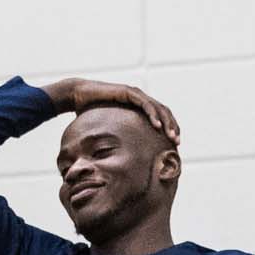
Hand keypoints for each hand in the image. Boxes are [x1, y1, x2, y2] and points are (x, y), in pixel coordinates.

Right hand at [40, 77, 179, 144]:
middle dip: (172, 127)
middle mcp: (140, 99)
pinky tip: (158, 125)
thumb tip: (114, 161)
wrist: (76, 96)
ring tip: (171, 136)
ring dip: (167, 122)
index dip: (168, 129)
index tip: (173, 144)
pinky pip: (145, 104)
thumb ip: (115, 140)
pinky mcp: (129, 92)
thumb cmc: (89, 113)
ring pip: (158, 108)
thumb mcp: (107, 129)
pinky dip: (153, 114)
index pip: (160, 118)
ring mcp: (135, 94)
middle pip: (164, 113)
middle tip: (177, 142)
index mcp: (138, 107)